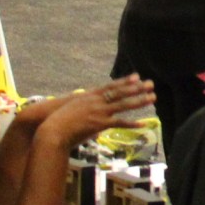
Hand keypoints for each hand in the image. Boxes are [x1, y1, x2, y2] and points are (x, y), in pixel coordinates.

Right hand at [35, 76, 156, 149]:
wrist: (51, 129)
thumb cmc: (57, 121)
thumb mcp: (72, 112)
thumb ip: (84, 113)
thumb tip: (92, 119)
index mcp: (89, 96)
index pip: (110, 86)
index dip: (124, 81)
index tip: (136, 76)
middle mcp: (96, 101)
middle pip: (120, 93)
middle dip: (136, 88)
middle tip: (151, 83)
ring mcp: (98, 112)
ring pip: (123, 104)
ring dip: (139, 101)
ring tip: (153, 97)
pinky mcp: (99, 123)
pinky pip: (119, 123)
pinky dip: (132, 124)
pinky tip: (144, 123)